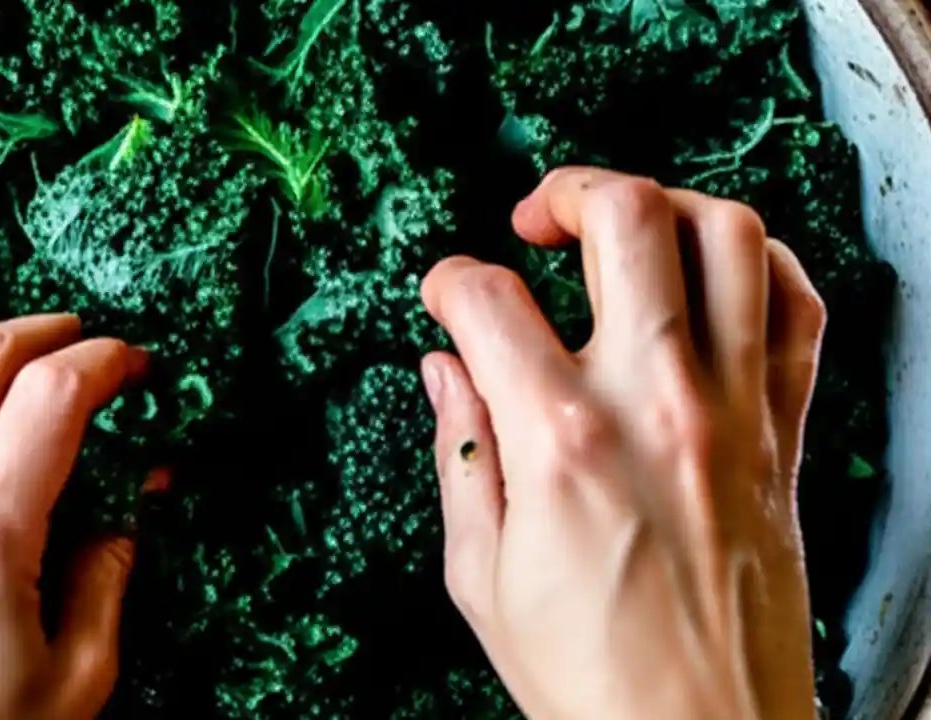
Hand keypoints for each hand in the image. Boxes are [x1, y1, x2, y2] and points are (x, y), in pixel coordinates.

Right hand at [420, 167, 823, 719]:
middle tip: (534, 218)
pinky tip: (709, 274)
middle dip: (563, 190)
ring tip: (623, 228)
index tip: (446, 295)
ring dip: (664, 204)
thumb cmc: (590, 675)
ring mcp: (734, 411)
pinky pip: (797, 307)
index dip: (449, 282)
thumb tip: (446, 369)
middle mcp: (655, 405)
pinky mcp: (783, 433)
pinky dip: (757, 262)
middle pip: (625, 218)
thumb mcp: (479, 573)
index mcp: (560, 443)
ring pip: (727, 234)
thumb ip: (460, 450)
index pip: (488, 301)